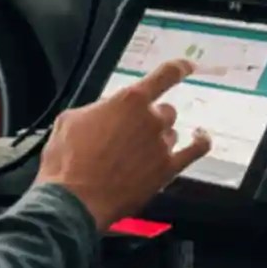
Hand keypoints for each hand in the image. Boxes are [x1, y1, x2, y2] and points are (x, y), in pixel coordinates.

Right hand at [35, 59, 212, 231]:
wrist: (73, 201)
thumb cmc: (66, 159)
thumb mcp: (71, 120)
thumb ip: (98, 109)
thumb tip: (108, 111)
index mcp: (130, 100)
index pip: (165, 76)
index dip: (179, 68)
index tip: (188, 66)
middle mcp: (152, 119)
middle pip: (165, 111)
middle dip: (150, 119)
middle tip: (129, 136)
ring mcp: (163, 145)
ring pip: (171, 133)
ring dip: (158, 139)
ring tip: (136, 156)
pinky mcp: (168, 170)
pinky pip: (196, 150)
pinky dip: (200, 142)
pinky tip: (200, 138)